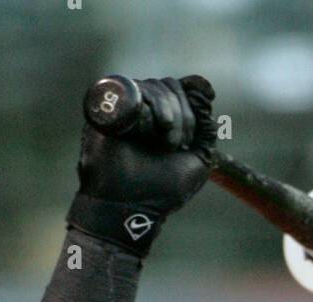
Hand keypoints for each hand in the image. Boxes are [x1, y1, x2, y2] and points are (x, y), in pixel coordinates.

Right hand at [69, 75, 217, 254]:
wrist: (128, 205)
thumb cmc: (161, 190)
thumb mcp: (197, 160)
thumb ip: (205, 129)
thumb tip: (205, 90)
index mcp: (163, 120)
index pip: (181, 91)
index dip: (192, 99)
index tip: (199, 118)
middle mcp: (143, 110)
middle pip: (170, 85)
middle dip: (185, 114)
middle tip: (178, 145)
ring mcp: (125, 108)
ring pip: (155, 86)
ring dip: (171, 114)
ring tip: (166, 144)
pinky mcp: (107, 107)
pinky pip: (134, 89)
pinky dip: (152, 105)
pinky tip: (157, 128)